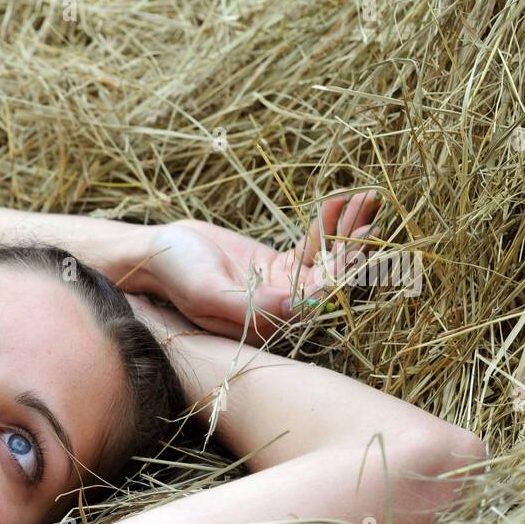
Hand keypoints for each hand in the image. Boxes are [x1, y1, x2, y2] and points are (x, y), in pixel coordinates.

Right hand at [113, 191, 383, 345]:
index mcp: (264, 324)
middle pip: (328, 280)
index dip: (339, 275)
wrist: (153, 253)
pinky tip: (340, 201)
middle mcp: (278, 311)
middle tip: (371, 213)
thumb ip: (249, 305)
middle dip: (351, 246)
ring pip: (325, 261)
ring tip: (367, 199)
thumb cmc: (174, 274)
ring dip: (346, 231)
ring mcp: (280, 288)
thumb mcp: (206, 290)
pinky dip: (326, 225)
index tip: (357, 245)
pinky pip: (312, 247)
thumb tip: (299, 305)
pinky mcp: (278, 267)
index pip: (312, 302)